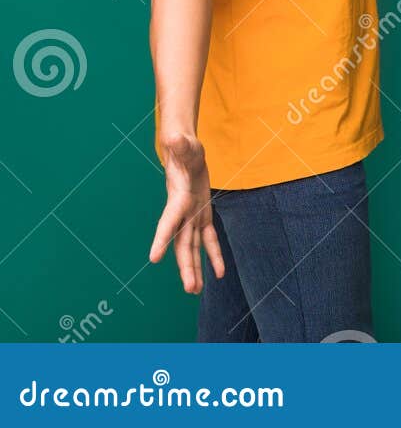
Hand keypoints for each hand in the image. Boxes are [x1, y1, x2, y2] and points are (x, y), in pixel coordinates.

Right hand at [148, 134, 225, 293]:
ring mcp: (191, 216)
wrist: (184, 152)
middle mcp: (182, 212)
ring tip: (194, 291)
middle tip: (189, 289)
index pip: (169, 220)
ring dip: (194, 268)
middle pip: (182, 243)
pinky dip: (212, 255)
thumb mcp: (186, 144)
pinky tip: (219, 273)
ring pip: (192, 247)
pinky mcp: (201, 216)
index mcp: (178, 198)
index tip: (154, 258)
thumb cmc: (184, 147)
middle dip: (185, 266)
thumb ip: (181, 144)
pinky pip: (207, 239)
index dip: (162, 238)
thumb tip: (174, 137)